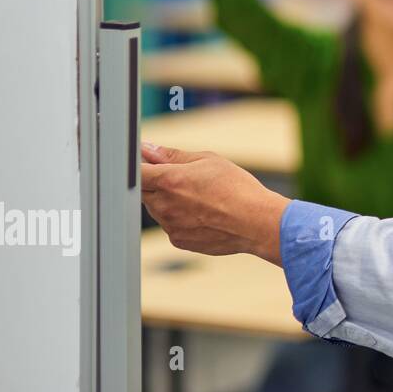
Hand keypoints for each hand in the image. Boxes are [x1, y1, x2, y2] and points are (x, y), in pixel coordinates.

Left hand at [140, 143, 289, 264]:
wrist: (256, 221)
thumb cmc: (236, 188)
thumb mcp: (208, 160)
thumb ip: (173, 155)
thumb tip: (148, 150)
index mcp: (169, 181)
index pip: (136, 172)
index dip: (140, 166)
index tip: (149, 163)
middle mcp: (164, 206)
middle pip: (144, 191)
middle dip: (157, 183)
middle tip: (185, 180)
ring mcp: (170, 226)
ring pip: (157, 210)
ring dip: (168, 201)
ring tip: (199, 198)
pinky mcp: (178, 241)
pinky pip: (171, 226)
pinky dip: (180, 218)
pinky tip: (203, 214)